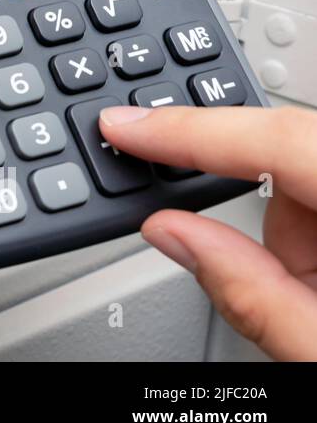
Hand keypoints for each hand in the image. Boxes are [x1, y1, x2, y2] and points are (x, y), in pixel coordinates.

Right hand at [100, 105, 316, 359]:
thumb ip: (250, 296)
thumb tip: (167, 232)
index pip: (281, 140)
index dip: (191, 128)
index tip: (123, 127)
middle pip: (284, 142)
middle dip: (218, 159)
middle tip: (137, 156)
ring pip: (292, 163)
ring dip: (258, 202)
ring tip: (247, 252)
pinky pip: (304, 189)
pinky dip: (281, 213)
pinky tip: (285, 257)